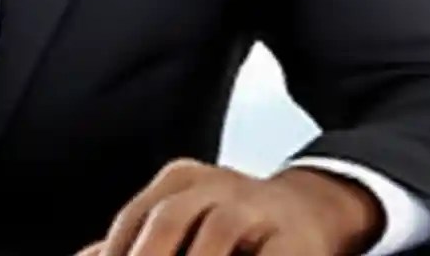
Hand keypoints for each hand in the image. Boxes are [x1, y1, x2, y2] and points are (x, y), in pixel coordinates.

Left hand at [79, 159, 382, 255]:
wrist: (314, 212)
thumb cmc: (234, 230)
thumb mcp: (184, 224)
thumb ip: (138, 242)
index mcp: (179, 180)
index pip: (134, 218)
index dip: (115, 251)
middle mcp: (214, 184)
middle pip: (167, 220)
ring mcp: (256, 206)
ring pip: (217, 231)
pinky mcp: (294, 237)